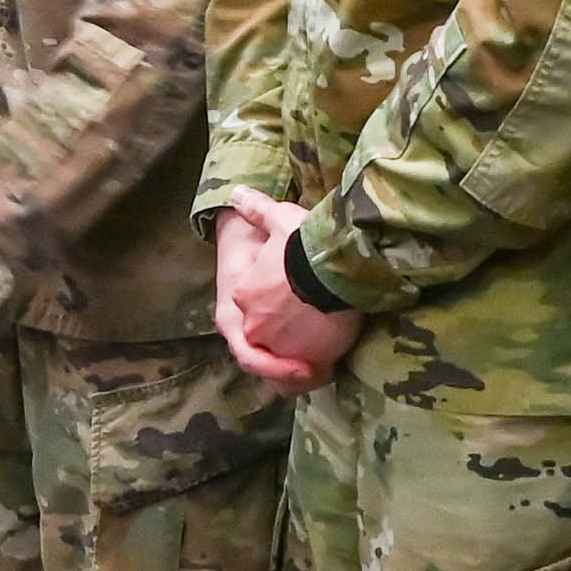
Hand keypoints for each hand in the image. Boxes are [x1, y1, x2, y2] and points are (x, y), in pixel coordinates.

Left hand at [207, 190, 362, 389]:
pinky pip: (305, 377)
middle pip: (266, 335)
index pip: (252, 306)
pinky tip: (325, 368)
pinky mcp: (307, 363)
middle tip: (308, 327)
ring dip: (296, 359)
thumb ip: (257, 210)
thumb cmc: (303, 241)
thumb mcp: (279, 218)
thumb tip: (236, 193)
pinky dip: (311, 375)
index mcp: (243, 296)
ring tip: (316, 353)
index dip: (274, 302)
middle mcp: (254, 326)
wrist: (333, 265)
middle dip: (283, 334)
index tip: (294, 297)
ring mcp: (279, 347)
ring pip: (284, 359)